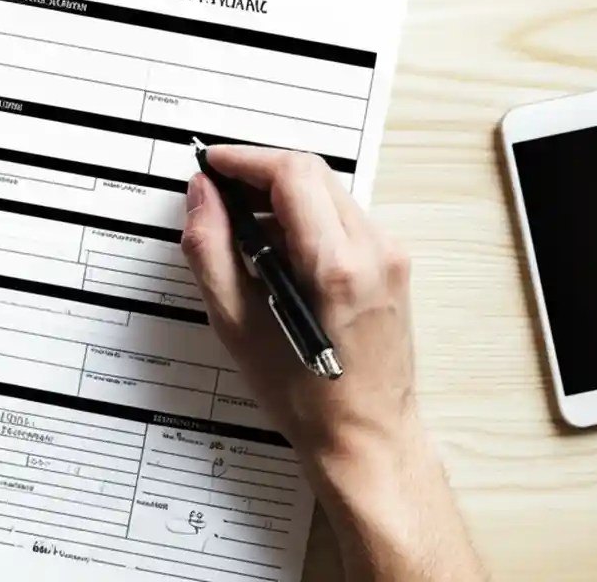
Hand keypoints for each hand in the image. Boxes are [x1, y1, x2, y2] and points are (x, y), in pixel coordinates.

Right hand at [181, 146, 414, 461]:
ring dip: (283, 195)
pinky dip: (306, 218)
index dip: (244, 160)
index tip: (213, 165)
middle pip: (313, 172)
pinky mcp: (393, 265)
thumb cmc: (309, 398)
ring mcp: (390, 257)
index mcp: (336, 266)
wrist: (366, 436)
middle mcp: (373, 251)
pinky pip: (344, 217)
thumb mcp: (237, 325)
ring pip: (330, 191)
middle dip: (260, 172)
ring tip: (243, 228)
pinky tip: (278, 251)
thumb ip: (211, 251)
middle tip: (220, 192)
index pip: (291, 174)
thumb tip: (202, 198)